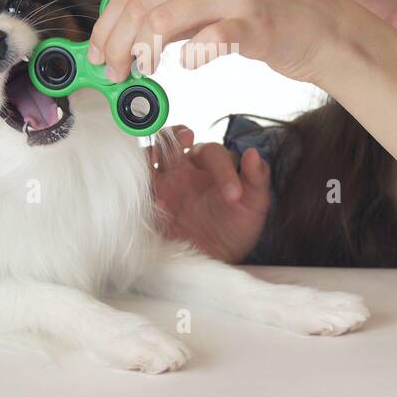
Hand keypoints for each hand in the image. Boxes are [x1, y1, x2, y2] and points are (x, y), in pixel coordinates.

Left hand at [88, 0, 349, 83]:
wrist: (321, 25)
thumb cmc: (264, 13)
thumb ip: (172, 6)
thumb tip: (121, 35)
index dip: (107, 25)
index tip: (98, 54)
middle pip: (140, 5)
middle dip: (116, 44)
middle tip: (113, 73)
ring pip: (161, 21)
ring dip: (140, 54)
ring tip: (141, 73)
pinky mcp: (254, 20)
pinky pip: (207, 40)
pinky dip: (189, 57)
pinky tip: (188, 65)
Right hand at [147, 125, 270, 263]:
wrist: (210, 262)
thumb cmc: (233, 233)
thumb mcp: (252, 209)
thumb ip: (256, 180)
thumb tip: (253, 153)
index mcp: (213, 166)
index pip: (213, 152)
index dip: (223, 169)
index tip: (233, 197)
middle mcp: (186, 168)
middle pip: (175, 137)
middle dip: (177, 134)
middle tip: (184, 141)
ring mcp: (164, 181)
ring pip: (154, 150)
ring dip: (155, 148)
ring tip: (159, 158)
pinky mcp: (148, 198)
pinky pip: (140, 179)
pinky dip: (142, 176)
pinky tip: (156, 195)